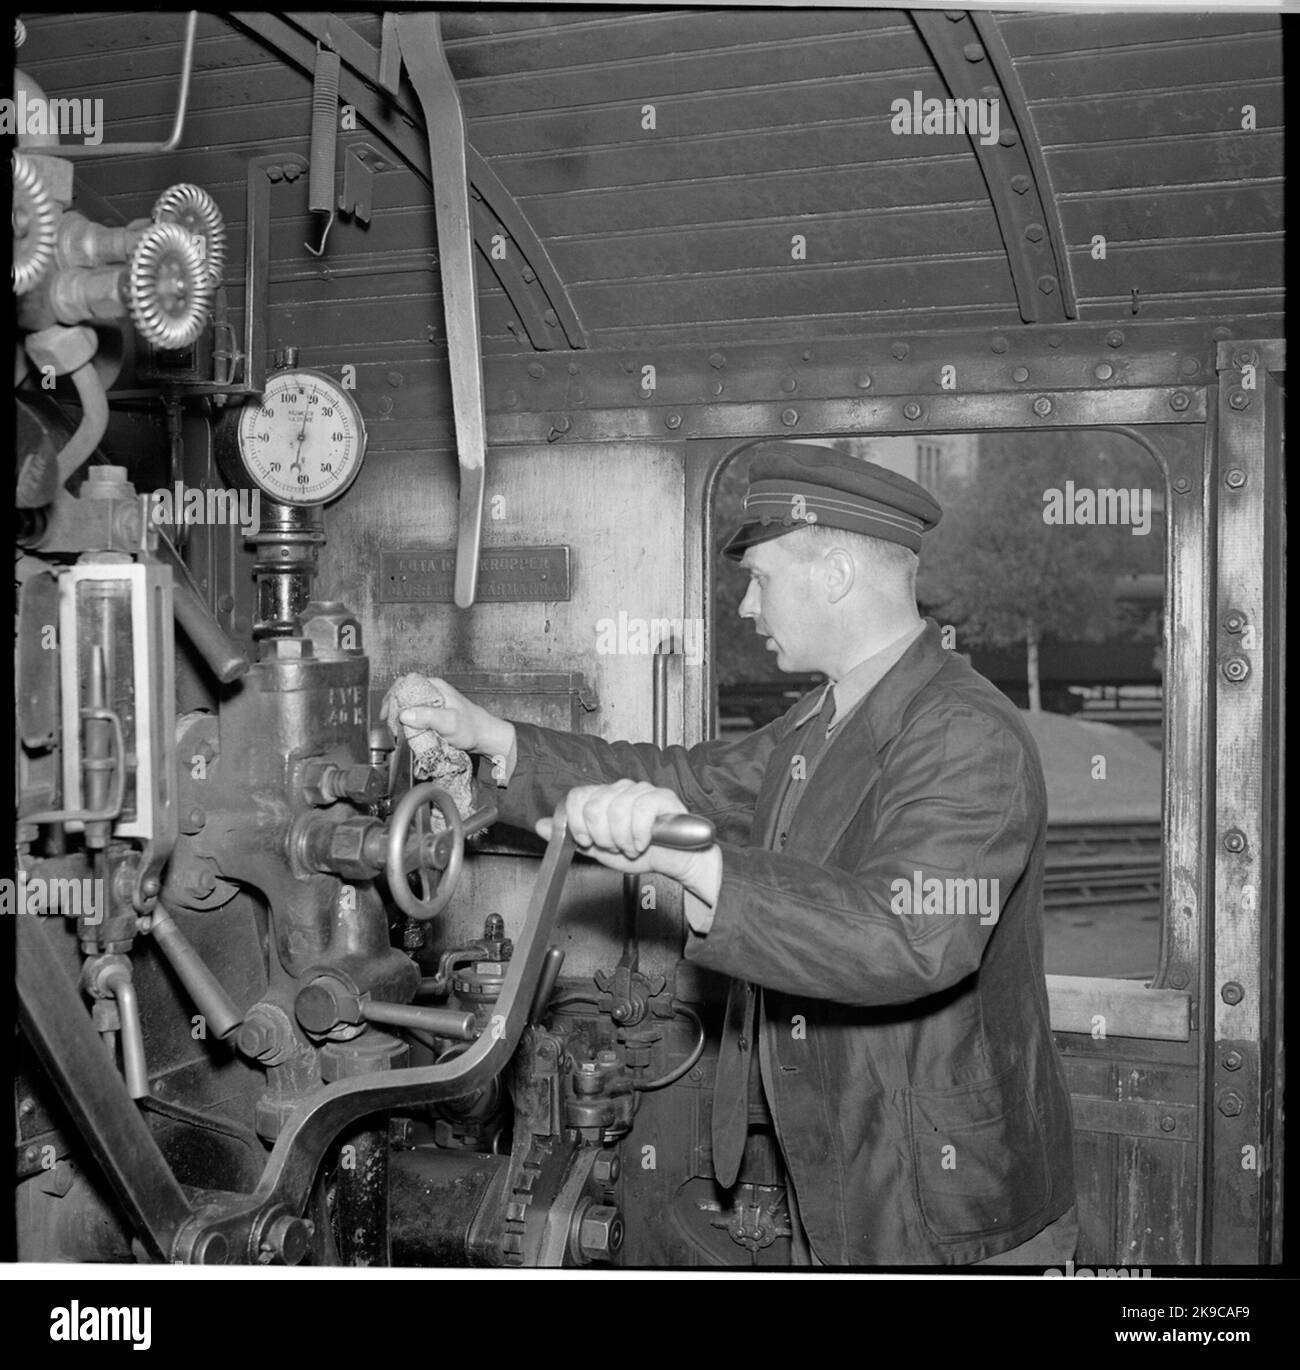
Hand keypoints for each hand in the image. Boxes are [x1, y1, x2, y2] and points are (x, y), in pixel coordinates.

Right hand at [390, 676, 513, 758]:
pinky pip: (414, 715)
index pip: (405, 683)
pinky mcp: (431, 714)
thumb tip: (405, 714)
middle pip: (403, 693)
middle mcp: (431, 691)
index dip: (392, 696)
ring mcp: (431, 703)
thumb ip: (428, 717)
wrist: (484, 737)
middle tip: (388, 723)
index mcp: (435, 686)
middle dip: (392, 707)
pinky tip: (404, 731)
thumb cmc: (471, 727)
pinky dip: (406, 723)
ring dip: (398, 716)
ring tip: (394, 729)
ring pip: (407, 705)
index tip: (387, 713)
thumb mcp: (449, 722)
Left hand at [535, 780, 720, 902]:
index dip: (577, 823)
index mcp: (603, 797)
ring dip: (622, 840)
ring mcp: (642, 790)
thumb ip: (571, 836)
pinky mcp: (662, 796)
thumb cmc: (639, 853)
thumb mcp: (598, 849)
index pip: (577, 796)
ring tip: (630, 848)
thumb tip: (541, 825)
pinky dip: (639, 835)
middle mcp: (620, 788)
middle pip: (594, 806)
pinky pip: (642, 811)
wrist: (671, 862)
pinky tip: (642, 843)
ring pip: (617, 810)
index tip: (586, 841)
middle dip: (602, 837)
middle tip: (614, 847)